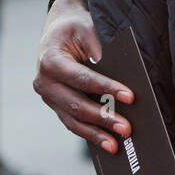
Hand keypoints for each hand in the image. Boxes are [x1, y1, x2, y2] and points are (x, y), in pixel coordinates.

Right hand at [33, 0, 133, 150]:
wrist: (57, 31)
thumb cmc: (75, 29)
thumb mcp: (88, 31)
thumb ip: (101, 52)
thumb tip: (121, 81)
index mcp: (51, 61)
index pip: (83, 79)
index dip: (106, 89)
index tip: (130, 97)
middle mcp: (45, 83)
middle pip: (76, 105)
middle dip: (103, 118)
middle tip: (127, 128)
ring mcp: (49, 98)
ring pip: (73, 121)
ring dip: (96, 134)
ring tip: (116, 145)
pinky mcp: (56, 106)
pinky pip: (73, 123)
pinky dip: (90, 133)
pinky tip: (106, 142)